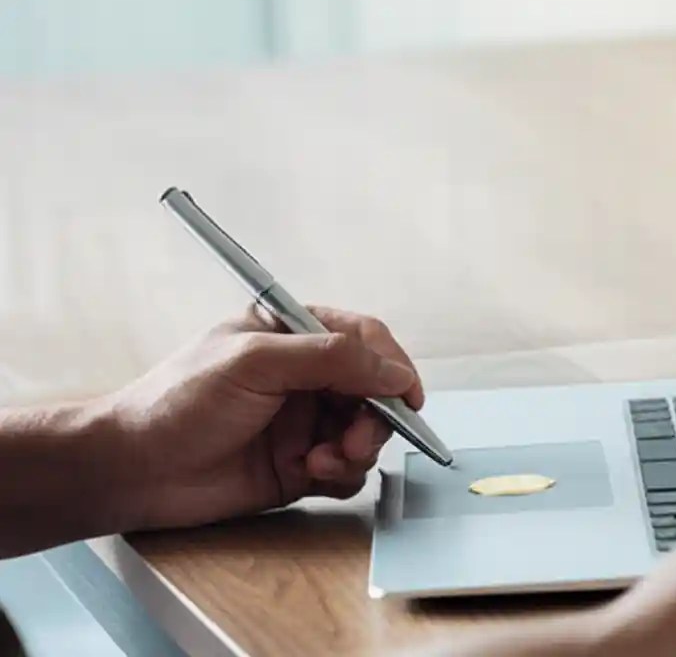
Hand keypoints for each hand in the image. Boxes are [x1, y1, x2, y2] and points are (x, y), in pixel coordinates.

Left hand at [103, 306, 423, 530]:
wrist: (133, 470)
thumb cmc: (179, 402)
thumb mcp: (256, 361)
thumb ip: (330, 359)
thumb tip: (394, 371)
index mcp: (293, 335)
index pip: (364, 339)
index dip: (392, 365)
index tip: (407, 395)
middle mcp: (304, 377)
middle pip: (374, 390)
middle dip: (376, 416)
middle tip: (356, 437)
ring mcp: (304, 423)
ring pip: (366, 432)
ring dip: (358, 448)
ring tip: (326, 460)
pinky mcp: (300, 467)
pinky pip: (348, 470)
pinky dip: (342, 475)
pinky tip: (312, 474)